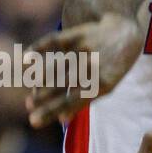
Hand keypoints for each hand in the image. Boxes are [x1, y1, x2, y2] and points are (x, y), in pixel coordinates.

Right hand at [25, 14, 141, 127]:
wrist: (125, 32)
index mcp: (102, 83)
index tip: (34, 121)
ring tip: (28, 86)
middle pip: (62, 84)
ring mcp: (84, 49)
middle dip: (43, 98)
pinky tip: (26, 58)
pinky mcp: (78, 34)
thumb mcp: (106, 86)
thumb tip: (61, 120)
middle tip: (28, 107)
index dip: (51, 111)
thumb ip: (84, 100)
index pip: (71, 100)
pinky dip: (38, 48)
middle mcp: (92, 66)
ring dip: (39, 77)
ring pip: (56, 65)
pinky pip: (54, 41)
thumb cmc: (111, 66)